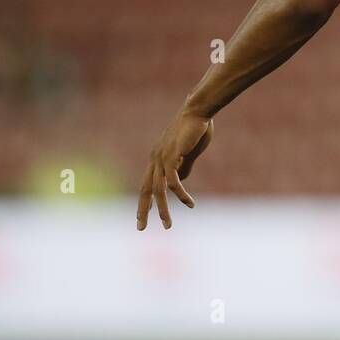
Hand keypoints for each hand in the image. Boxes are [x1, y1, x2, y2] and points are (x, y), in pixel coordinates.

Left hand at [136, 108, 213, 230]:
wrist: (198, 111)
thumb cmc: (196, 129)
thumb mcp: (188, 153)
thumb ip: (183, 167)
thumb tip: (179, 183)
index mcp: (157, 158)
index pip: (146, 184)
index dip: (144, 201)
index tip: (143, 217)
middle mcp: (155, 159)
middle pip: (145, 190)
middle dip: (143, 210)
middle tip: (141, 228)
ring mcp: (162, 158)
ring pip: (158, 190)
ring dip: (161, 209)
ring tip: (167, 225)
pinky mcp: (172, 157)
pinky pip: (174, 182)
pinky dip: (181, 195)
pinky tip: (189, 203)